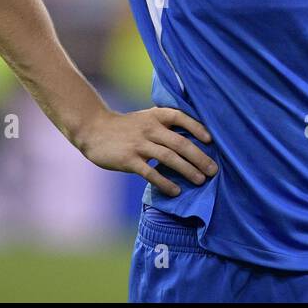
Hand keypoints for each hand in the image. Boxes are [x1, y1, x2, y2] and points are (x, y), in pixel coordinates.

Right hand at [78, 107, 217, 195]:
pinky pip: (151, 173)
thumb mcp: (146, 118)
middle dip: (199, 157)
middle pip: (180, 143)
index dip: (198, 128)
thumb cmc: (126, 126)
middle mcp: (150, 128)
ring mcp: (139, 144)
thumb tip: (194, 140)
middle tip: (213, 170)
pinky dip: (165, 183)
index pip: (181, 118)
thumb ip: (166, 125)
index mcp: (156, 116)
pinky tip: (176, 191)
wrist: (94, 129)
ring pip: (169, 158)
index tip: (211, 141)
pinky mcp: (129, 160)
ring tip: (200, 180)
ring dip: (187, 170)